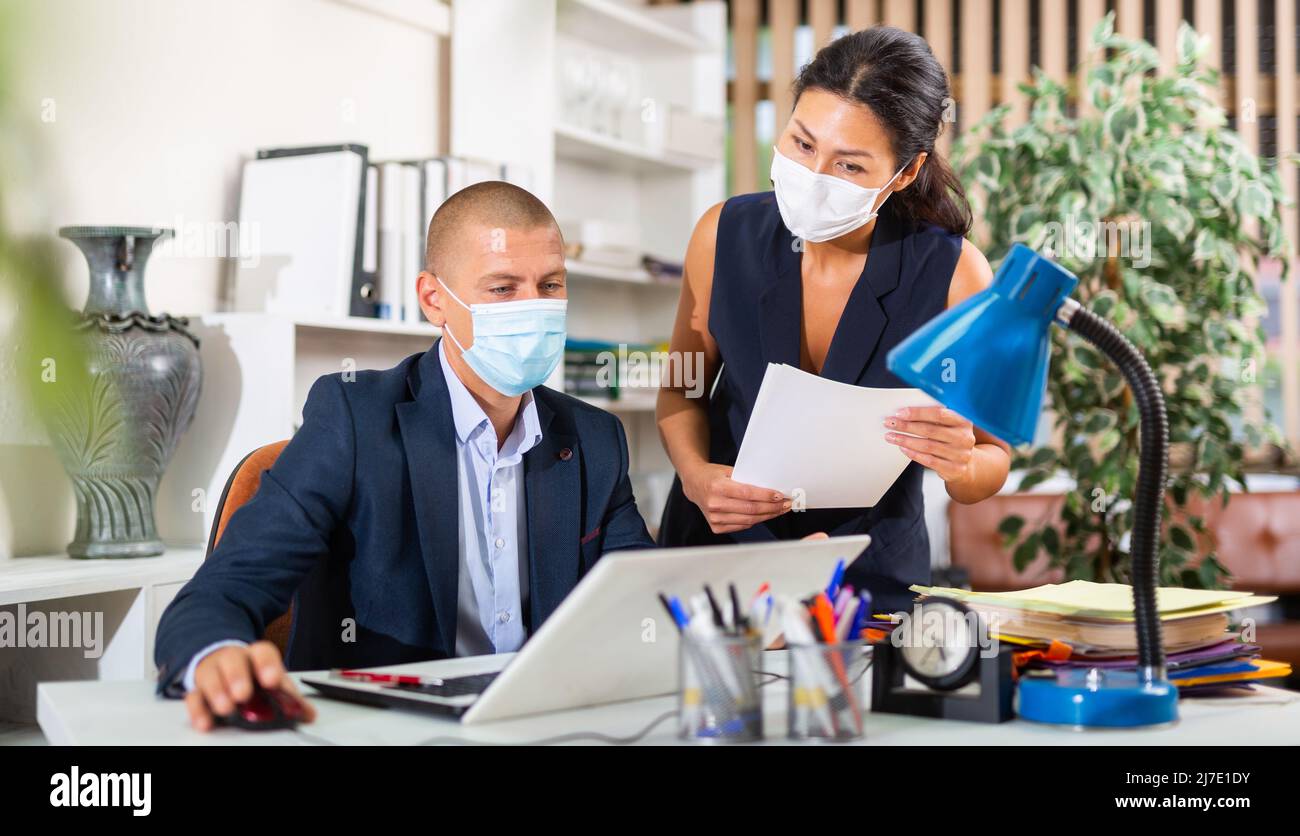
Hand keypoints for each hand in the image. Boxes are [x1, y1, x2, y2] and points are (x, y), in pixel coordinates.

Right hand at [185, 640, 315, 731]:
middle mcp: (233, 660)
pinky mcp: (198, 691)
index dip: (267, 664)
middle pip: (233, 660)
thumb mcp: (272, 683)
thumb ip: (289, 698)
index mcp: (256, 656)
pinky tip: (205, 722)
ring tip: (226, 708)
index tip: (272, 680)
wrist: (225, 666)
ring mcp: (213, 673)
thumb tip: (309, 714)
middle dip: (237, 676)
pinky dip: (198, 710)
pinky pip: (193, 697)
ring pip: (210, 675)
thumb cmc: (253, 676)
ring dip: (217, 692)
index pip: (262, 652)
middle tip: (243, 694)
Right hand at [682, 462, 789, 534]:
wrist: (694, 484)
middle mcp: (715, 504)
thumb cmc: (713, 475)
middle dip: (772, 507)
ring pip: (749, 520)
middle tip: (786, 504)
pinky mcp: (716, 527)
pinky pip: (742, 526)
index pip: (747, 494)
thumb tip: (771, 488)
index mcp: (717, 487)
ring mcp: (715, 518)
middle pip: (751, 509)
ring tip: (780, 510)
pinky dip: (755, 521)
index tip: (780, 495)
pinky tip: (764, 515)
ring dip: (767, 516)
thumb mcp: (728, 471)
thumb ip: (746, 479)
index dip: (766, 496)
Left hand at [883, 406, 976, 483]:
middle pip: (930, 430)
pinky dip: (913, 454)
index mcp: (964, 421)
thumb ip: (933, 417)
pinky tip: (902, 448)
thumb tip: (905, 412)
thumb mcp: (948, 425)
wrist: (965, 464)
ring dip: (905, 440)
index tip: (899, 413)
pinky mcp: (955, 469)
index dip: (917, 413)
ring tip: (891, 436)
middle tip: (889, 423)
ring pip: (927, 446)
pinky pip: (929, 460)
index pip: (939, 414)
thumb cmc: (950, 439)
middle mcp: (965, 437)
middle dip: (906, 426)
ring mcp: (961, 454)